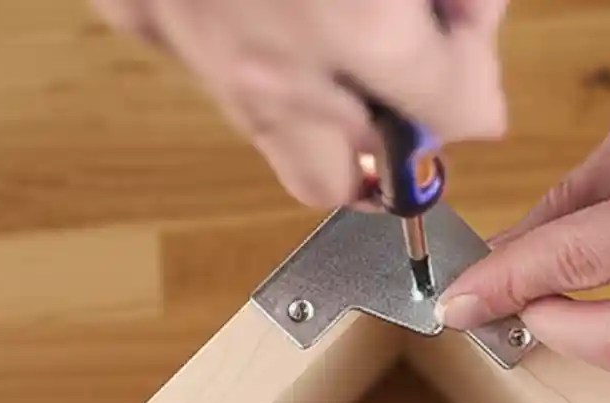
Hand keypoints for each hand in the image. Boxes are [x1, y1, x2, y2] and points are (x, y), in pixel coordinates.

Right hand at [92, 0, 507, 206]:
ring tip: (334, 29)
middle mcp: (266, 65)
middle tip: (406, 77)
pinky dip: (240, 46)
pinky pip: (200, 67)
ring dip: (317, 109)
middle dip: (389, 142)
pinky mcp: (134, 10)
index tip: (466, 43)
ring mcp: (190, 45)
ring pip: (270, 137)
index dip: (475, 81)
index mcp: (357, 26)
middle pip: (346, 179)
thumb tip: (469, 18)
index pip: (457, 115)